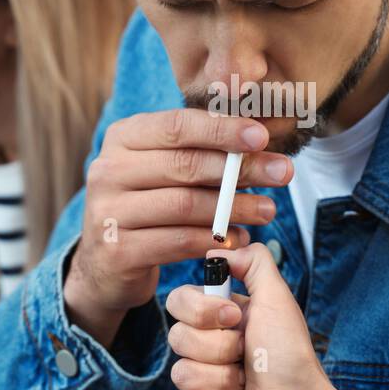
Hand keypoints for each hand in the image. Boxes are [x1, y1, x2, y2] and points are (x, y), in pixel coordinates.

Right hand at [62, 108, 292, 340]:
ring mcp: (108, 212)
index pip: (176, 125)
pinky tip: (240, 238)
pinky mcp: (118, 251)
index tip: (262, 136)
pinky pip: (179, 241)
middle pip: (185, 165)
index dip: (222, 129)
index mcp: (122, 138)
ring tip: (268, 210)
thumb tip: (258, 138)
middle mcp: (108, 171)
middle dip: (240, 168)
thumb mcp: (164, 169)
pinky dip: (216, 239)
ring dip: (235, 207)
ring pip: (185, 205)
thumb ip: (199, 150)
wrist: (106, 264)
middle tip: (282, 173)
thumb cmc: (149, 206)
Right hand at [166, 241, 330, 389]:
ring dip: (222, 377)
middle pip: (176, 336)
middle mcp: (206, 346)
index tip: (235, 316)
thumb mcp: (278, 298)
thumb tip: (217, 251)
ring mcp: (201, 380)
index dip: (202, 310)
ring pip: (181, 372)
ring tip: (245, 381)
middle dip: (218, 347)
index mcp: (219, 317)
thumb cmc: (290, 355)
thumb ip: (253, 262)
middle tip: (245, 352)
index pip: (178, 301)